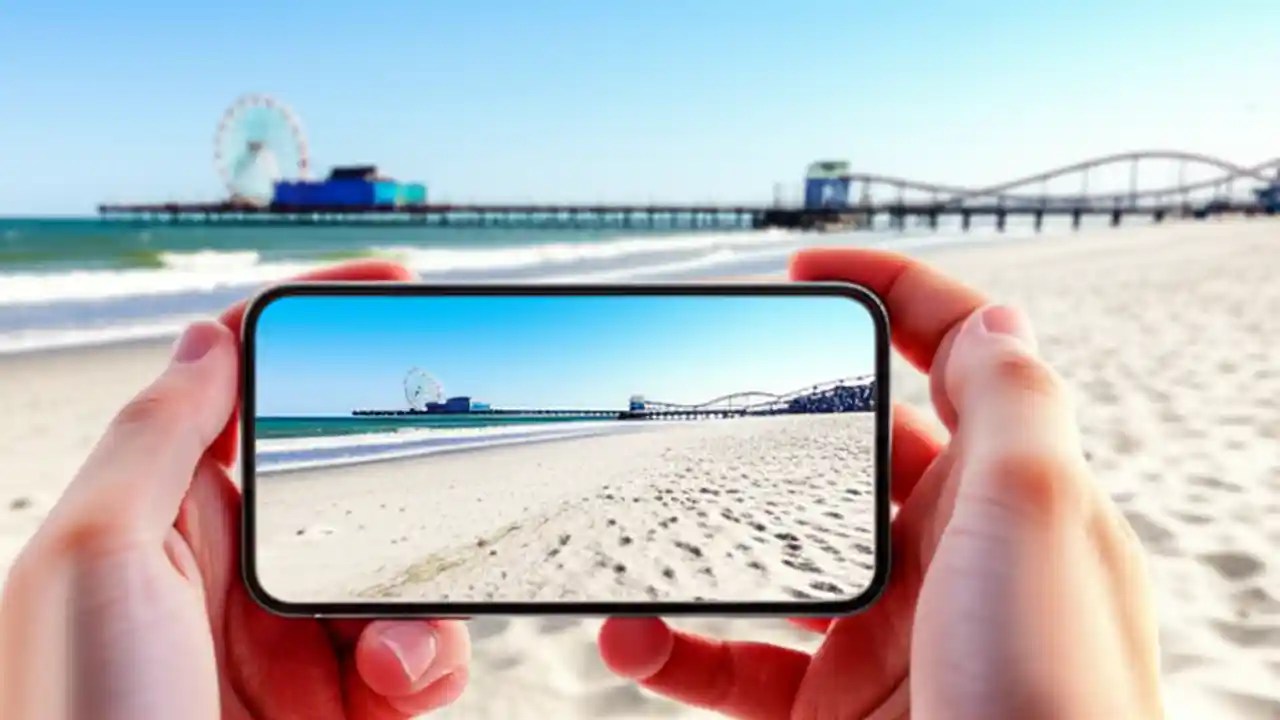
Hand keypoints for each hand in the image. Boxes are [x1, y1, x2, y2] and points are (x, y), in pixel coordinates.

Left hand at [1, 261, 469, 719]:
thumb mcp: (90, 562)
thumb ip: (153, 438)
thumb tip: (205, 338)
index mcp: (161, 517)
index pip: (243, 384)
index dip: (314, 321)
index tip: (393, 286)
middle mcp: (231, 574)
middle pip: (351, 478)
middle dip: (407, 485)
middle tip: (457, 474)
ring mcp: (290, 646)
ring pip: (401, 577)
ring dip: (417, 614)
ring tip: (384, 665)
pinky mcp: (340, 710)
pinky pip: (423, 660)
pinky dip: (431, 668)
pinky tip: (393, 694)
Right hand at [597, 249, 1161, 719]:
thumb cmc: (1051, 698)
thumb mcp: (1039, 523)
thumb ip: (1016, 404)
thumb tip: (995, 316)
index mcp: (1009, 494)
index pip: (955, 356)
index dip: (890, 292)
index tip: (802, 271)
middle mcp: (949, 557)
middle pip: (849, 451)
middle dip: (774, 423)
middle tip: (695, 407)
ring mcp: (887, 633)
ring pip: (775, 559)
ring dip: (698, 544)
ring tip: (637, 531)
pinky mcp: (834, 706)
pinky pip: (737, 661)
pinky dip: (675, 649)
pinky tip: (632, 639)